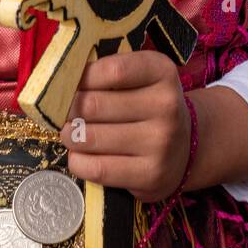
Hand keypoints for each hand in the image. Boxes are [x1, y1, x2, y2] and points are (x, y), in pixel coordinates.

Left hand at [59, 52, 190, 202]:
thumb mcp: (141, 79)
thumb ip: (109, 73)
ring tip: (69, 132)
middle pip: (95, 105)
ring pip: (92, 137)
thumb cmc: (149, 106)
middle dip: (69, 109)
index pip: (113, 70)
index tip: (70, 83)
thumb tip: (62, 82)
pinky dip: (78, 161)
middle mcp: (166, 106)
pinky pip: (98, 169)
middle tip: (62, 112)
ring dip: (70, 135)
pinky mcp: (150, 176)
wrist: (185, 149)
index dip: (82, 77)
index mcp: (162, 72)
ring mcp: (160, 143)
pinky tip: (79, 155)